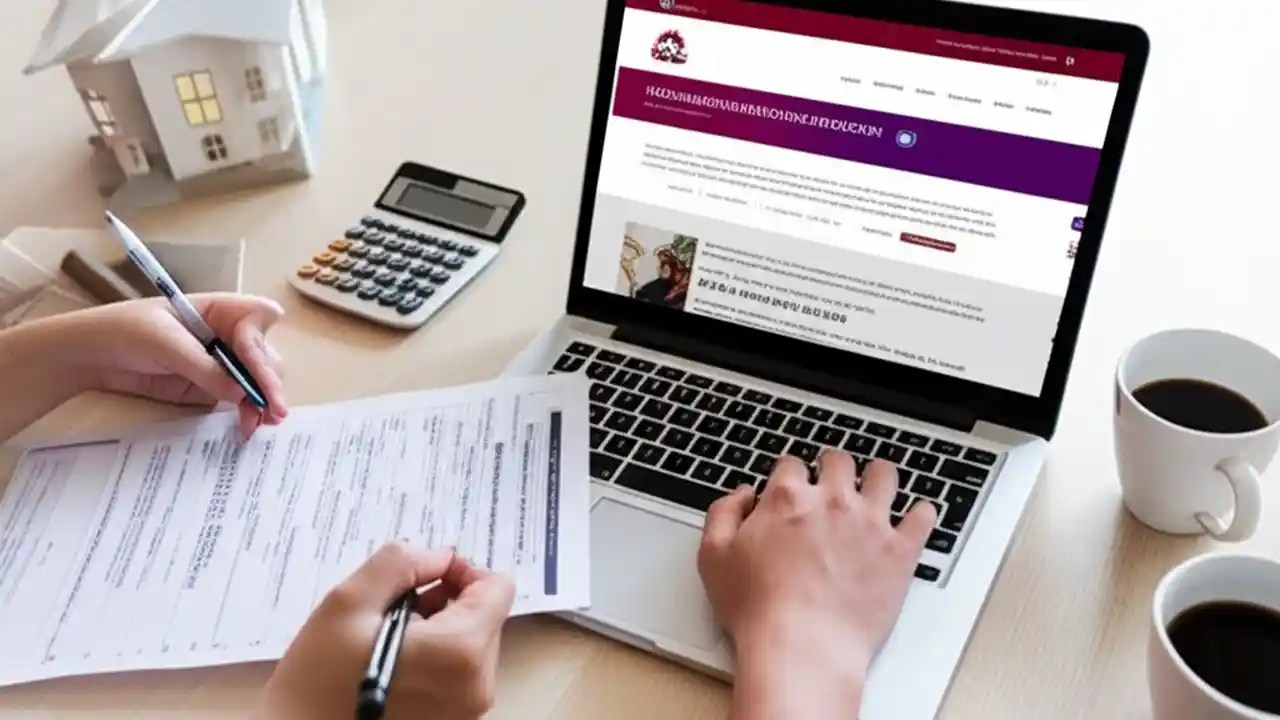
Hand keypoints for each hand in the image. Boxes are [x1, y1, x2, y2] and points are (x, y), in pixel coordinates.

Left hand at [71, 293, 287, 435]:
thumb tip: (239, 393)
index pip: (258, 318)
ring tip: (264, 422)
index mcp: (221, 310)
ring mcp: (222, 363)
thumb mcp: (164, 343)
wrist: (92, 356)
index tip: (254, 368)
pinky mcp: (210, 387)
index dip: (260, 342)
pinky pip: (238, 400)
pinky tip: (249, 425)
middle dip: (270, 381)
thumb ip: (203, 367)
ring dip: (264, 401)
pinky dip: (247, 413)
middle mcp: (229, 334)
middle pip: (265, 353)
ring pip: (258, 380)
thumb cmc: (125, 331)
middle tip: (271, 408)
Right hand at [254, 542, 515, 719]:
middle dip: (448, 601)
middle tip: (396, 609)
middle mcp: (477, 685)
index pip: (498, 587)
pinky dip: (436, 657)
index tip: (424, 577)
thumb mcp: (349, 602)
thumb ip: (403, 564)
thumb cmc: (317, 678)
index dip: (462, 571)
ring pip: (474, 642)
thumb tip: (441, 556)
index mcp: (460, 651)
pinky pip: (461, 673)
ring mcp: (468, 709)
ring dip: (440, 629)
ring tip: (390, 637)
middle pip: (487, 615)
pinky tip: (395, 662)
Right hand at [698, 452, 935, 718]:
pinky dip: (921, 513)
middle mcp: (831, 502)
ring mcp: (870, 523)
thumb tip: (739, 495)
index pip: (791, 464)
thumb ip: (722, 515)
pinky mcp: (899, 551)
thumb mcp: (713, 558)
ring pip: (885, 476)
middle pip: (839, 461)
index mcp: (786, 499)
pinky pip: (922, 517)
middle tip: (833, 480)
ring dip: (879, 476)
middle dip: (834, 467)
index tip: (792, 486)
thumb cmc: (758, 610)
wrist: (802, 647)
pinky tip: (916, 517)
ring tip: (877, 484)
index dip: (789, 474)